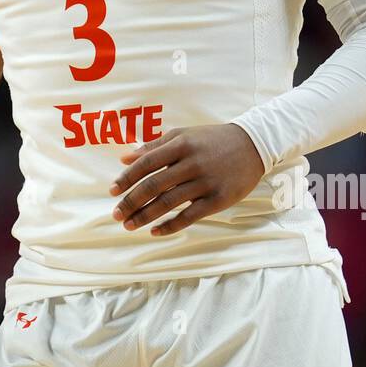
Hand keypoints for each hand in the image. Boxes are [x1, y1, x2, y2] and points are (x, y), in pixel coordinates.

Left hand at [109, 123, 265, 235]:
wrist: (253, 145)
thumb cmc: (212, 140)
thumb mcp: (183, 135)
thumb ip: (153, 146)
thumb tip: (124, 158)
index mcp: (180, 145)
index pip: (146, 163)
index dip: (127, 178)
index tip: (112, 191)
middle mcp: (191, 163)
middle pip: (154, 185)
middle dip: (131, 201)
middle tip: (116, 214)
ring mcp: (206, 182)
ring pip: (169, 203)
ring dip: (145, 216)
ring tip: (129, 225)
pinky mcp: (218, 199)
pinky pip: (190, 216)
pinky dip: (170, 225)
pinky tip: (155, 231)